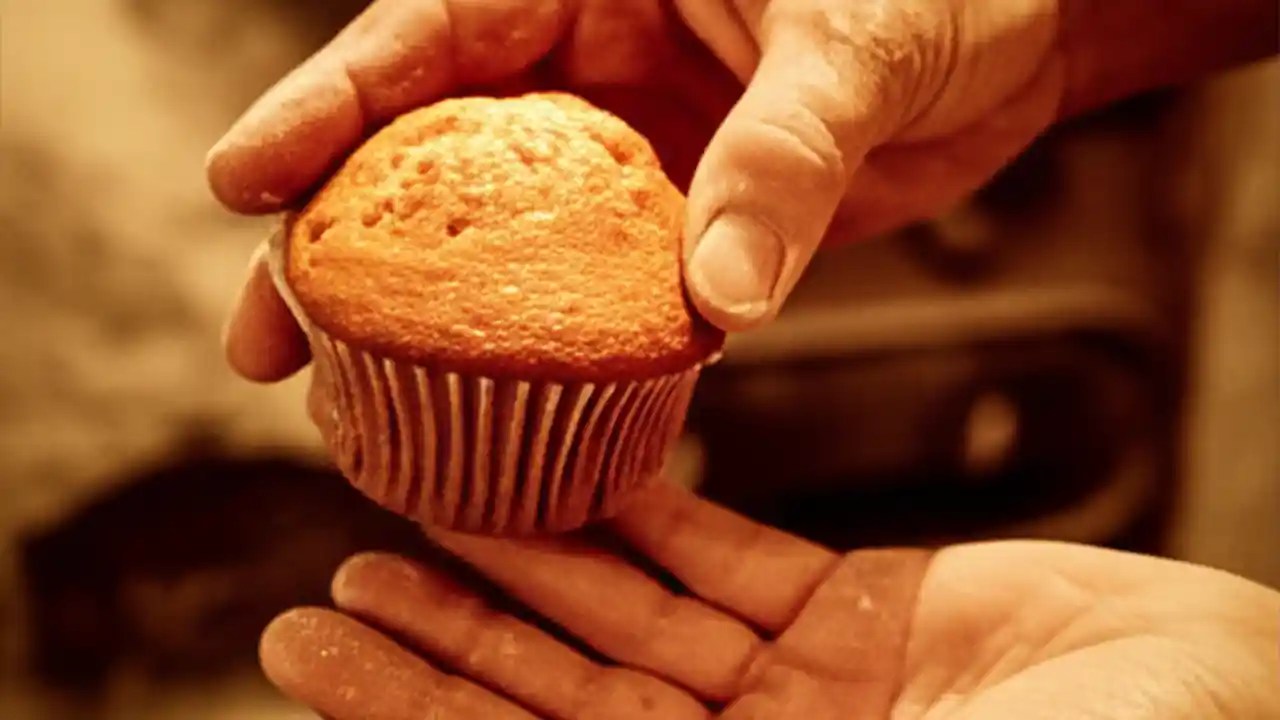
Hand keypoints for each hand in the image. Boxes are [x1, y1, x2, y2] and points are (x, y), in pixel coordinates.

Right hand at [215, 0, 1070, 382]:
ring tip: (353, 397)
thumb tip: (720, 295)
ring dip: (432, 315)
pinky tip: (506, 404)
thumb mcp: (855, 43)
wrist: (1020, 35)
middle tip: (266, 338)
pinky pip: (600, 290)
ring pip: (501, 237)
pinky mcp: (680, 218)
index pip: (431, 34)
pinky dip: (557, 347)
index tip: (242, 180)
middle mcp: (588, 63)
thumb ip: (781, 155)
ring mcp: (628, 150)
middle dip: (342, 243)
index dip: (327, 107)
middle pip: (431, 154)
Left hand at [259, 483, 1279, 718]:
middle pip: (562, 701)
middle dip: (448, 643)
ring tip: (426, 511)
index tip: (320, 650)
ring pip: (634, 620)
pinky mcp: (861, 618)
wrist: (1221, 719)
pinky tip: (585, 479)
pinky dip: (657, 518)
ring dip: (533, 565)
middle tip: (339, 586)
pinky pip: (733, 560)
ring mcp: (803, 696)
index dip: (424, 711)